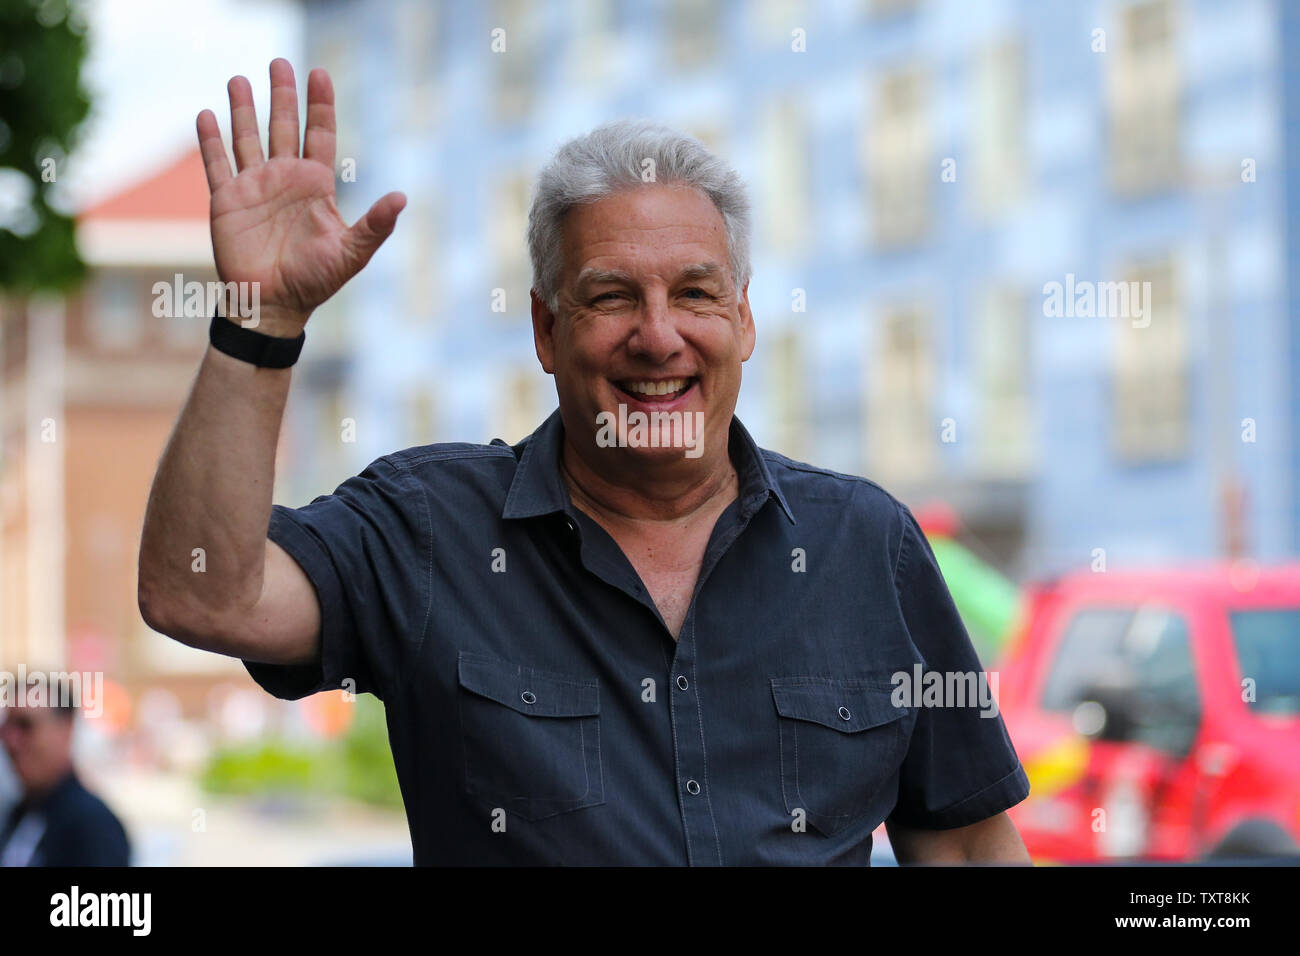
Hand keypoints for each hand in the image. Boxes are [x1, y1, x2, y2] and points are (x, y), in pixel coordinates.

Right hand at [196, 58, 405, 334]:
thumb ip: (376, 225)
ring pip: (247, 137)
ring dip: (244, 109)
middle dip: (282, 95)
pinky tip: (207, 115)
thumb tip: (402, 197)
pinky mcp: (226, 200)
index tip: (319, 73)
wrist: (274, 304)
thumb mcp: (352, 253)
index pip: (319, 134)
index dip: (320, 104)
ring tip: (240, 79)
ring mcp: (254, 187)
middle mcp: (284, 179)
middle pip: (283, 126)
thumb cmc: (316, 281)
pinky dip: (210, 140)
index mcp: (315, 186)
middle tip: (280, 62)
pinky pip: (216, 163)